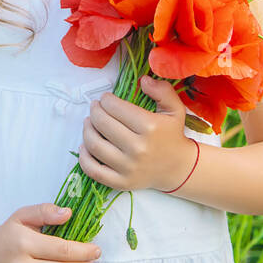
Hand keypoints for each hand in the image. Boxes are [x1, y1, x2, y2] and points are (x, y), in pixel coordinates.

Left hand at [78, 75, 194, 192]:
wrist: (179, 168)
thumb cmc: (173, 135)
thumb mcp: (174, 109)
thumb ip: (162, 90)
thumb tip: (143, 80)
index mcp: (150, 127)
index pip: (116, 108)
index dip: (106, 100)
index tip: (106, 98)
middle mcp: (138, 148)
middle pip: (102, 124)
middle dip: (95, 111)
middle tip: (95, 107)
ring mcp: (128, 167)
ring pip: (94, 145)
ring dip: (86, 129)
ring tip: (89, 122)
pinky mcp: (121, 183)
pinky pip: (93, 170)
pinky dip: (84, 157)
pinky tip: (85, 145)